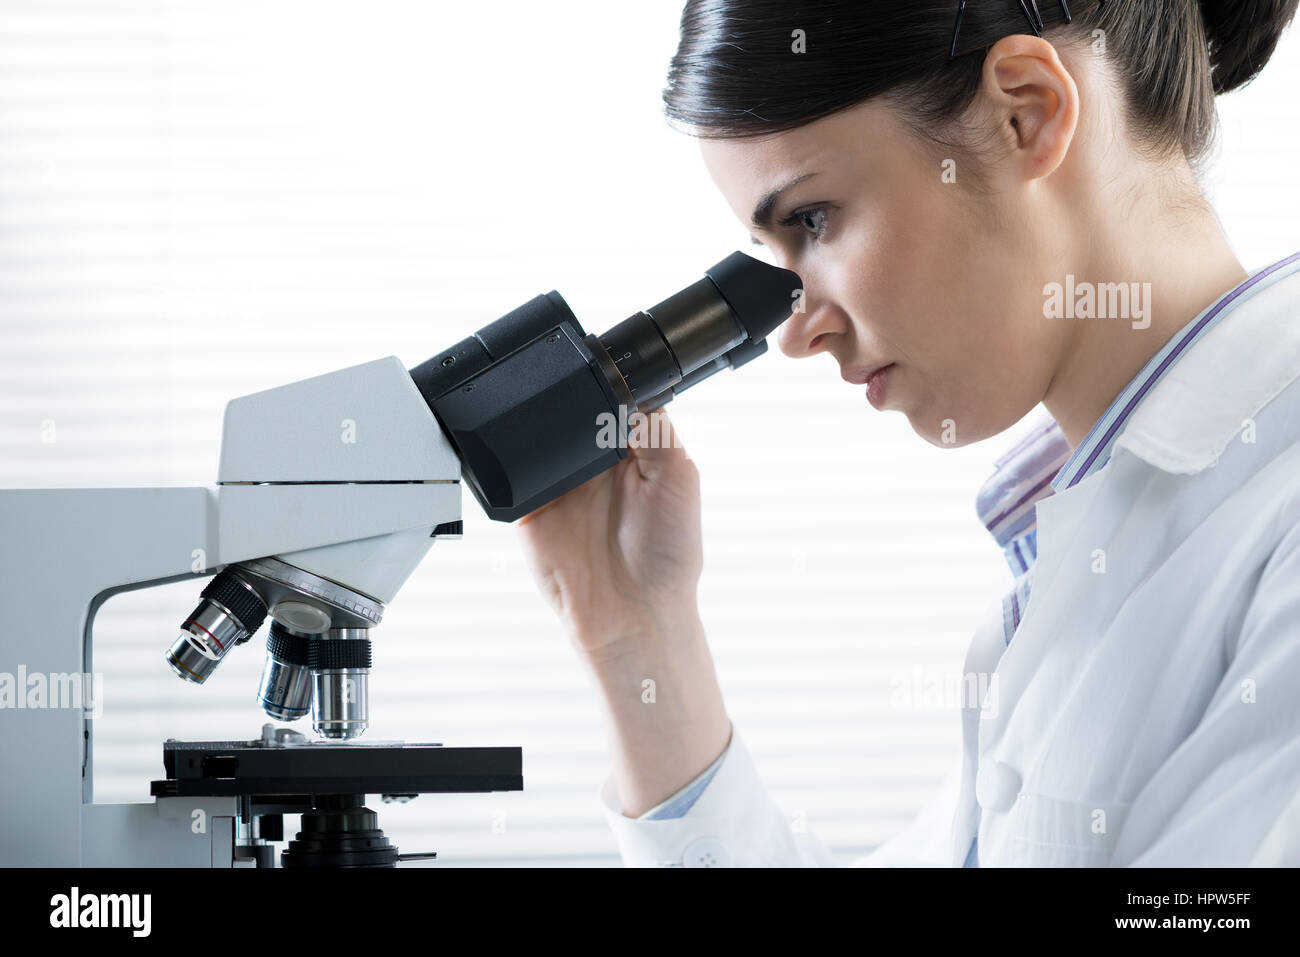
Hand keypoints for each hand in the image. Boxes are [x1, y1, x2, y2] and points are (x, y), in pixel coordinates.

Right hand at [516, 407, 702, 658]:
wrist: (630, 615)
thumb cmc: (667, 555)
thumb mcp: (679, 478)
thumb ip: (656, 430)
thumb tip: (630, 388)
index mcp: (634, 447)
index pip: (616, 397)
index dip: (611, 383)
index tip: (608, 374)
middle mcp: (595, 460)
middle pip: (572, 408)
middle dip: (572, 403)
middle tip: (584, 421)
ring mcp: (559, 480)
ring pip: (539, 434)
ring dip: (542, 430)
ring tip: (563, 450)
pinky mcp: (528, 504)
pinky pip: (511, 471)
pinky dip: (513, 462)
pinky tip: (533, 465)